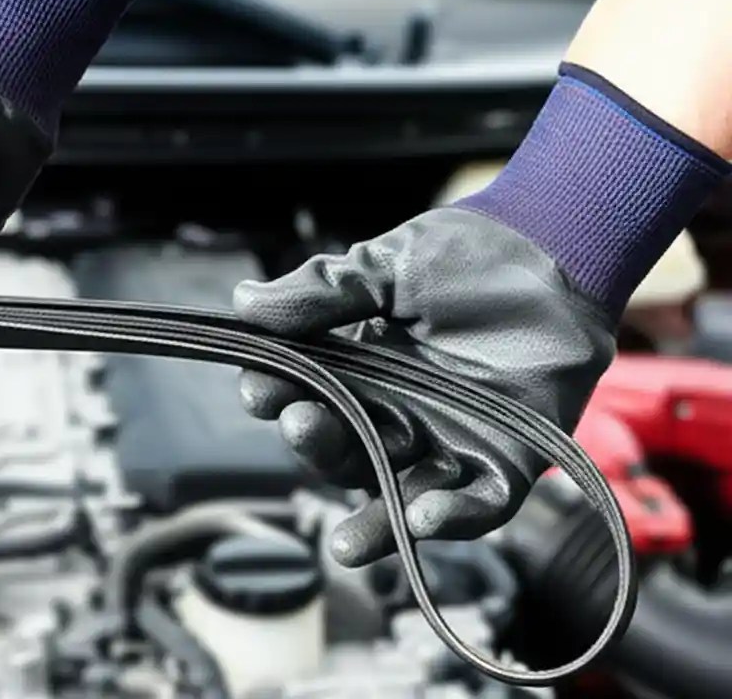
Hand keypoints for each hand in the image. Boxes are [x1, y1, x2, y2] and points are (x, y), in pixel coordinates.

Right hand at [235, 208, 616, 566]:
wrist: (555, 251)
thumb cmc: (465, 256)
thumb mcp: (383, 266)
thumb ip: (321, 291)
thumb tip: (245, 304)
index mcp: (356, 371)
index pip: (305, 395)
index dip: (279, 395)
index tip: (260, 386)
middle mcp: (393, 413)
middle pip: (345, 449)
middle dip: (319, 444)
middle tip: (303, 421)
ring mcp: (447, 440)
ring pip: (400, 492)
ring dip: (374, 524)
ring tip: (346, 546)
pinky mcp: (504, 459)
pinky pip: (477, 503)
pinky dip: (452, 517)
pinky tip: (423, 518)